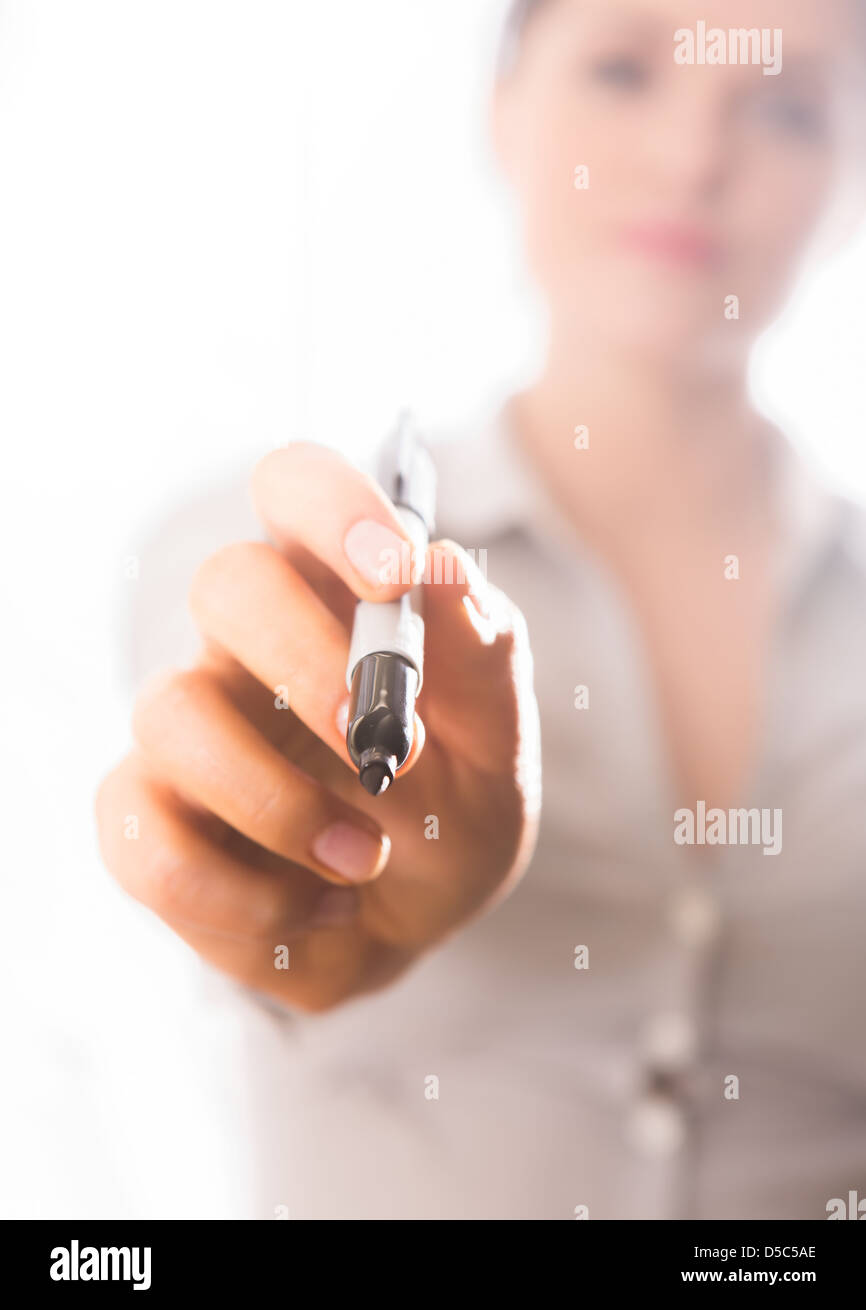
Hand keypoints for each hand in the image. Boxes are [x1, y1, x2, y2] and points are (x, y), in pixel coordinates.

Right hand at [95, 441, 540, 1011]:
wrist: (417, 925)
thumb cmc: (451, 810)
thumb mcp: (498, 744)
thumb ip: (484, 657)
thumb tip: (443, 566)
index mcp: (333, 596)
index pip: (294, 485)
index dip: (332, 506)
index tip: (393, 572)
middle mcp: (247, 647)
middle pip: (224, 582)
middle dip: (305, 656)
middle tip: (377, 739)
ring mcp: (187, 734)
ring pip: (170, 713)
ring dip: (280, 802)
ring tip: (367, 858)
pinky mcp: (150, 824)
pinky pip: (146, 845)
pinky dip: (244, 899)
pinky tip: (316, 909)